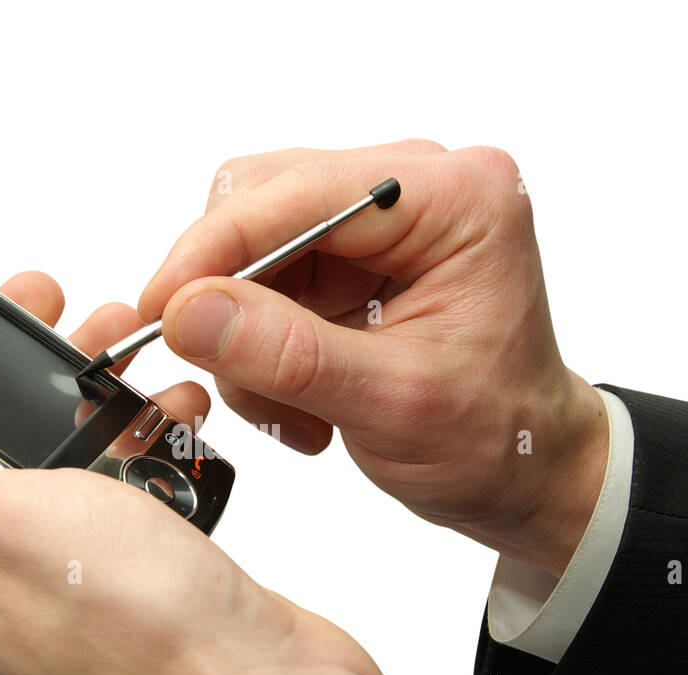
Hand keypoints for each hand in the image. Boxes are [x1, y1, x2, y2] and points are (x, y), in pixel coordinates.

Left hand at [0, 273, 389, 674]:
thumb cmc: (142, 632)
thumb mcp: (0, 525)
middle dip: (14, 383)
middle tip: (57, 318)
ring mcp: (63, 594)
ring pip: (54, 472)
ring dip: (86, 407)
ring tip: (128, 361)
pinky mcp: (130, 585)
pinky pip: (114, 498)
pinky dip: (138, 450)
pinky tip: (170, 422)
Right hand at [130, 141, 608, 575]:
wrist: (525, 471)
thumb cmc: (496, 438)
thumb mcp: (394, 405)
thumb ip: (289, 355)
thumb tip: (188, 314)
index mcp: (456, 199)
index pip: (302, 191)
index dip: (218, 247)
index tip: (161, 308)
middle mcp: (416, 189)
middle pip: (263, 199)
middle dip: (227, 293)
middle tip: (229, 373)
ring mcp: (378, 223)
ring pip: (250, 244)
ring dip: (242, 332)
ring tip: (289, 408)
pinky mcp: (349, 259)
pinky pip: (260, 282)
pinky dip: (256, 347)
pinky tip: (297, 399)